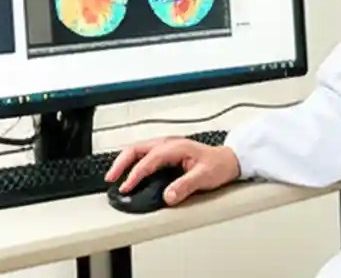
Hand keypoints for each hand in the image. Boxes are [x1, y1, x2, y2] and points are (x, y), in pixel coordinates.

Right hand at [104, 137, 240, 205]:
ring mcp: (167, 147)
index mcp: (176, 147)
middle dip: (121, 162)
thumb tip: (168, 195)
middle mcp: (169, 144)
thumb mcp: (203, 177)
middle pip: (137, 148)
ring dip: (124, 161)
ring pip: (138, 149)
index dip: (135, 174)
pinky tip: (129, 172)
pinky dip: (133, 162)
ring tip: (115, 176)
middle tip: (110, 178)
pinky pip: (144, 154)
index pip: (149, 159)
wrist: (229, 160)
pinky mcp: (167, 152)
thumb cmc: (218, 165)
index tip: (127, 186)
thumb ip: (185, 186)